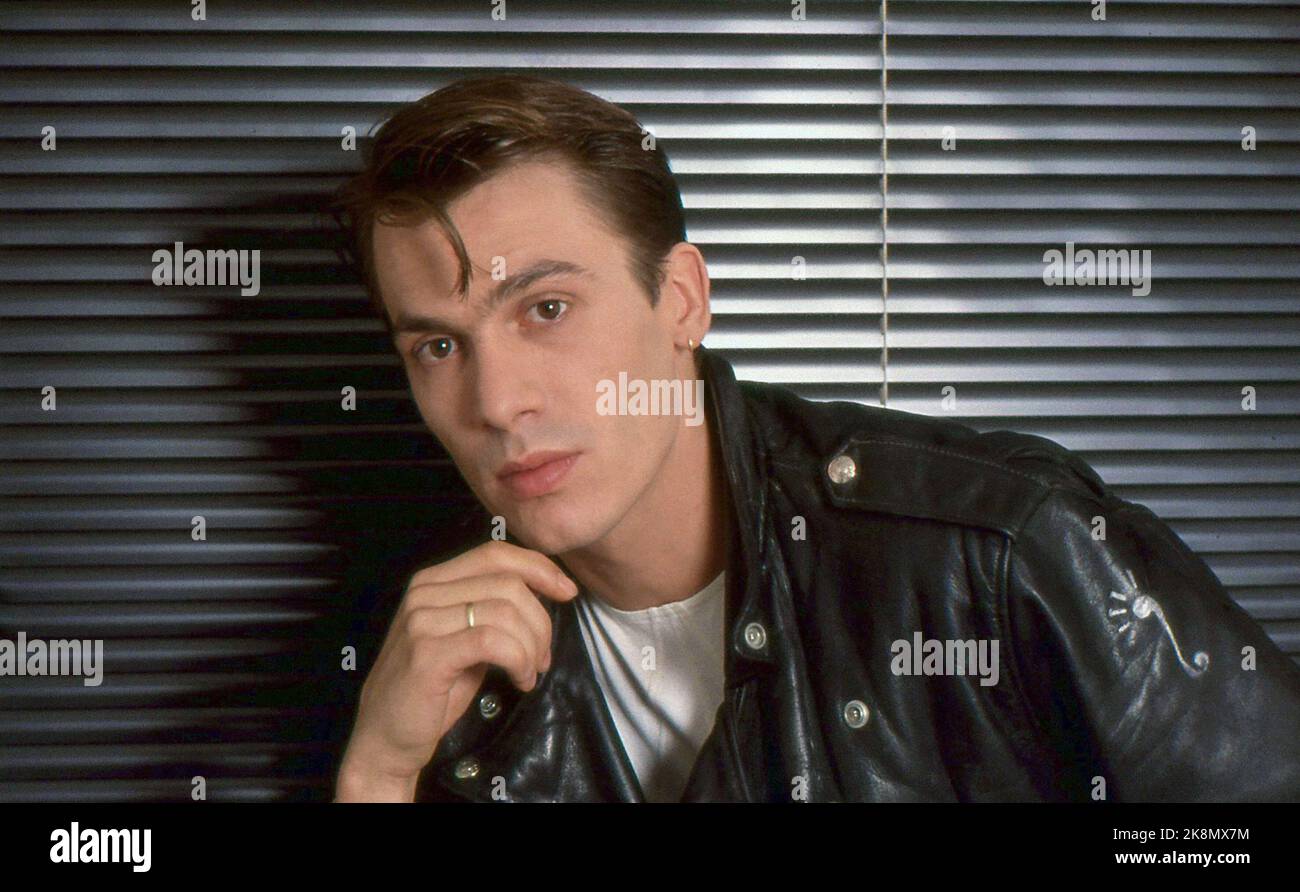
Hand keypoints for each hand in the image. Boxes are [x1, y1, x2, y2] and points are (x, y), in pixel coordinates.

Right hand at [334, 540, 578, 801]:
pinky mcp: (428, 654)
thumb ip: (492, 609)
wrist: (386, 739)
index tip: (568, 592)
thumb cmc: (432, 690)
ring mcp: (422, 621)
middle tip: (543, 657)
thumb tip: (546, 592)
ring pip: (505, 612)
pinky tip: (520, 680)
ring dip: (532, 646)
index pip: (496, 554)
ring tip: (530, 672)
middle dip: (541, 621)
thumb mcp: (465, 638)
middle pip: (508, 584)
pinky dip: (519, 660)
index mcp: (432, 581)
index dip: (539, 567)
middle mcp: (424, 593)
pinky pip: (494, 642)